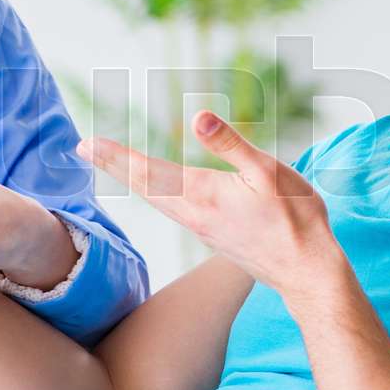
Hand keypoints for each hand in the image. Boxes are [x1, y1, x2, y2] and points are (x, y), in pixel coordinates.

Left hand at [78, 110, 346, 300]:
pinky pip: (172, 208)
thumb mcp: (269, 172)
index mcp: (203, 194)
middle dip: (114, 164)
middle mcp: (193, 213)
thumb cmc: (295, 219)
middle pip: (144, 184)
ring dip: (131, 178)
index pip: (148, 170)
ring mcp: (201, 227)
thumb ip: (231, 144)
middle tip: (84, 147)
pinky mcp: (212, 235)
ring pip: (156, 199)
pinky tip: (155, 187)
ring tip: (112, 162)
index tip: (86, 143)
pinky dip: (154, 191)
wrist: (306, 272)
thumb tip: (197, 117)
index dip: (116, 155)